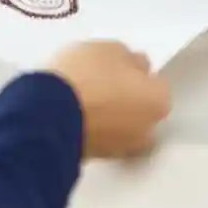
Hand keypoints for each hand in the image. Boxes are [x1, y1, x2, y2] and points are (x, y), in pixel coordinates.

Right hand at [47, 41, 171, 158]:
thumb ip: (131, 59)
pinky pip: (99, 137)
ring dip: (108, 115)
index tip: (118, 67)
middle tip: (103, 81)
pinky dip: (92, 127)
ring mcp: (120, 149)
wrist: (48, 113)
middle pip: (140, 109)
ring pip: (119, 126)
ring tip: (84, 95)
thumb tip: (135, 67)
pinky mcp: (94, 158)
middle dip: (126, 98)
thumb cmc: (86, 76)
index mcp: (159, 101)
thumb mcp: (112, 49)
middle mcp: (146, 131)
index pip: (154, 84)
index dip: (135, 73)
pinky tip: (75, 111)